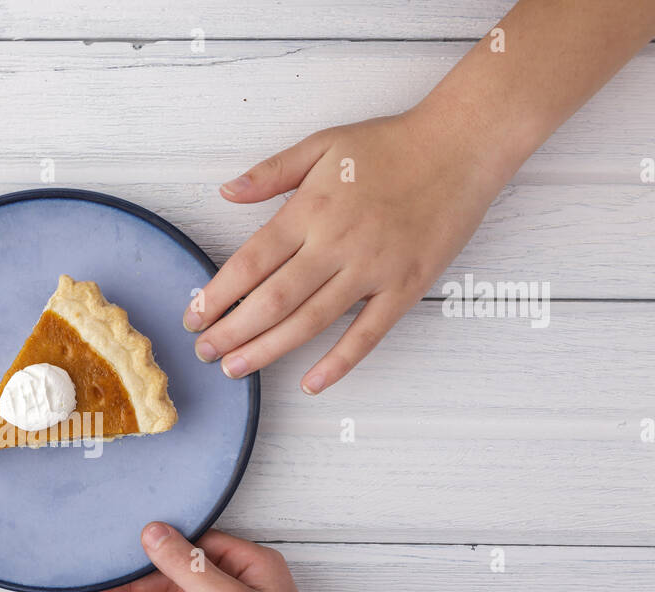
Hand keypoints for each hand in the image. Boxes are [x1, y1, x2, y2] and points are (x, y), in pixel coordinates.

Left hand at [185, 107, 504, 392]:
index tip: (192, 317)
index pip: (251, 262)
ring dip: (268, 350)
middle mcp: (337, 243)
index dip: (217, 295)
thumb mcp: (323, 144)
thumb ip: (271, 173)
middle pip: (273, 300)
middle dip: (232, 331)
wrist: (462, 144)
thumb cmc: (391, 144)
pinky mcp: (406, 286)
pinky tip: (312, 383)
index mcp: (311, 210)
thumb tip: (225, 192)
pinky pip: (368, 333)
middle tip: (203, 353)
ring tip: (235, 368)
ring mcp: (373, 268)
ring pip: (311, 322)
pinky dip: (339, 362)